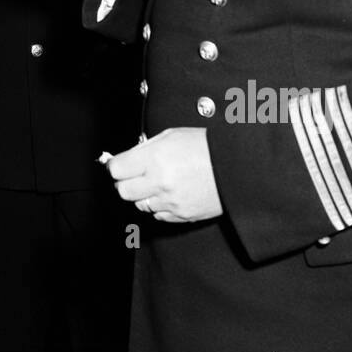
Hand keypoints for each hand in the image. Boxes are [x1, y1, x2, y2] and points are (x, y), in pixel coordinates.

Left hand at [107, 128, 222, 222]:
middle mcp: (160, 182)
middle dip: (126, 182)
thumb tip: (126, 158)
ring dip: (144, 195)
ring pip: (140, 205)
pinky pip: (158, 215)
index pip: (116, 170)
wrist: (235, 166)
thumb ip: (145, 148)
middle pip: (123, 191)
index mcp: (155, 159)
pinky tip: (171, 193)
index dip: (116, 166)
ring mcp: (171, 202)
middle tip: (135, 174)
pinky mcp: (182, 216)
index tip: (119, 164)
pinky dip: (160, 206)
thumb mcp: (171, 135)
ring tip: (159, 182)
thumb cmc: (206, 146)